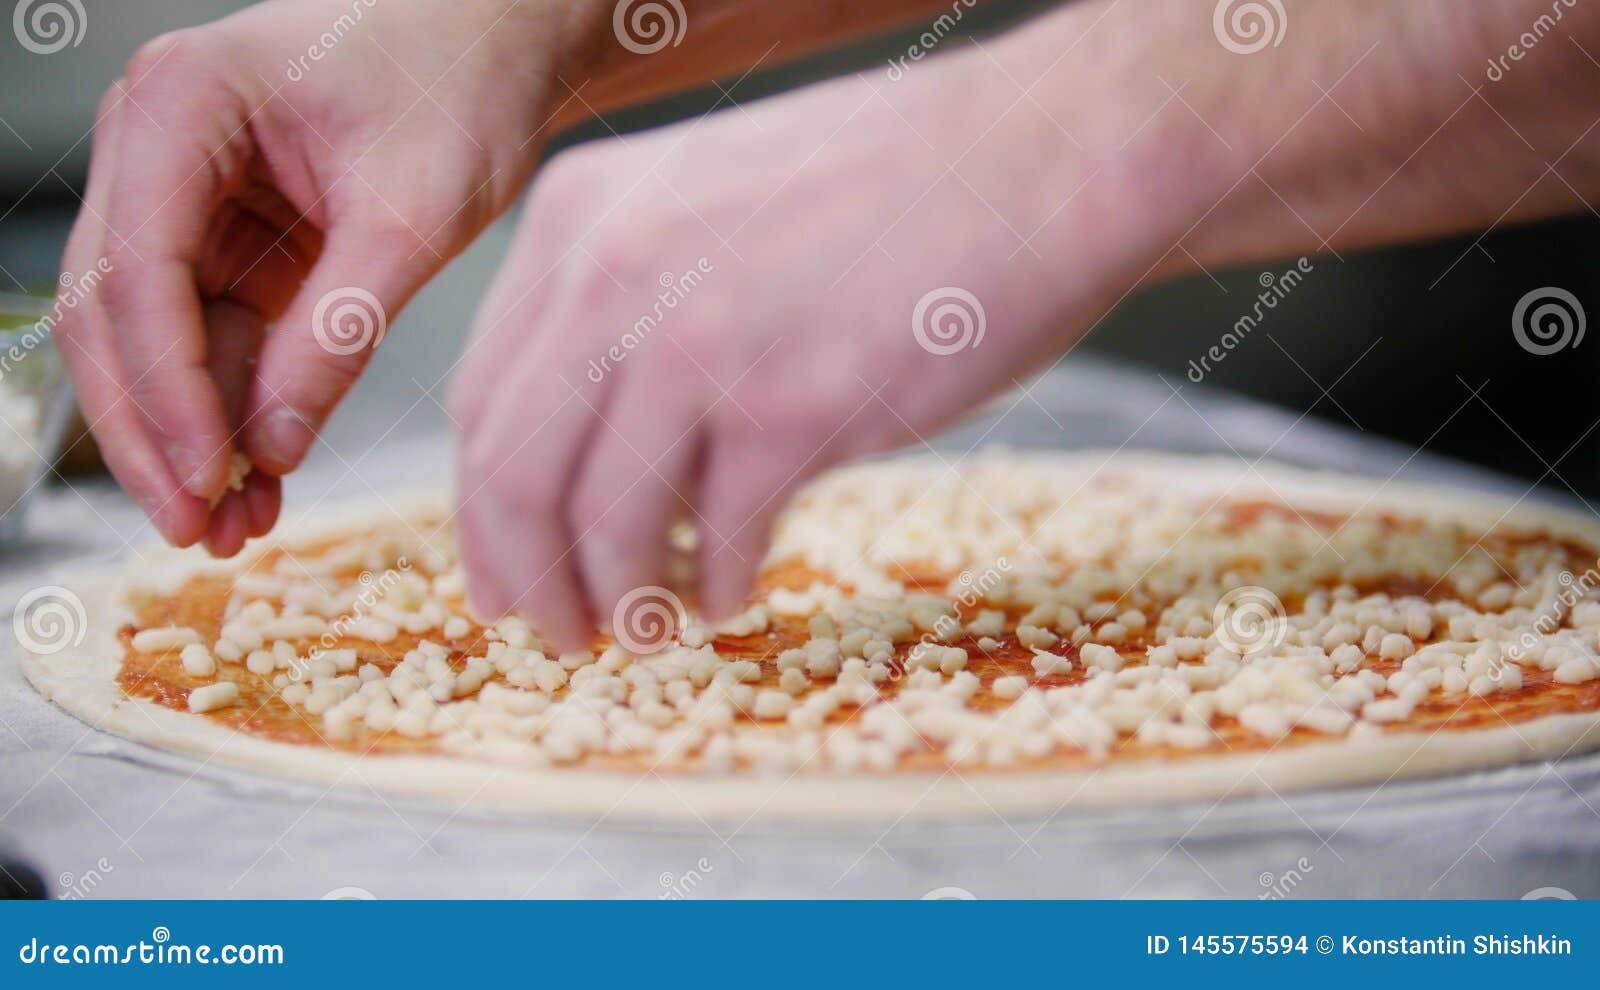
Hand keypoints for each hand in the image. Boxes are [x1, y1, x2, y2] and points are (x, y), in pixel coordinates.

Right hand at [54, 0, 570, 553]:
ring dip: (191, 435)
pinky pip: (213, 339)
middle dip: (155, 430)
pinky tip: (260, 479)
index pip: (135, 270)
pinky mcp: (232, 240)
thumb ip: (340, 326)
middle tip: (196, 529)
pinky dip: (234, 409)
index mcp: (180, 106)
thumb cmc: (461, 83)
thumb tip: (271, 441)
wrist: (500, 43)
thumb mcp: (414, 213)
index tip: (204, 478)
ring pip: (157, 340)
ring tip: (235, 527)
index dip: (162, 391)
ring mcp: (187, 195)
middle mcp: (157, 146)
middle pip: (116, 313)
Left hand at [452, 27, 1201, 649]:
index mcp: (577, 222)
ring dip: (624, 600)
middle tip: (564, 632)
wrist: (1032, 158)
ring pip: (606, 524)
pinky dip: (719, 586)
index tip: (508, 576)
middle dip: (528, 581)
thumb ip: (625, 309)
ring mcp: (699, 344)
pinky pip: (721, 539)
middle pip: (516, 477)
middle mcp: (613, 278)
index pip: (482, 402)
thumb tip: (592, 452)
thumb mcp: (703, 205)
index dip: (484, 516)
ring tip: (656, 625)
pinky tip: (736, 590)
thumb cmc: (885, 186)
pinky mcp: (791, 410)